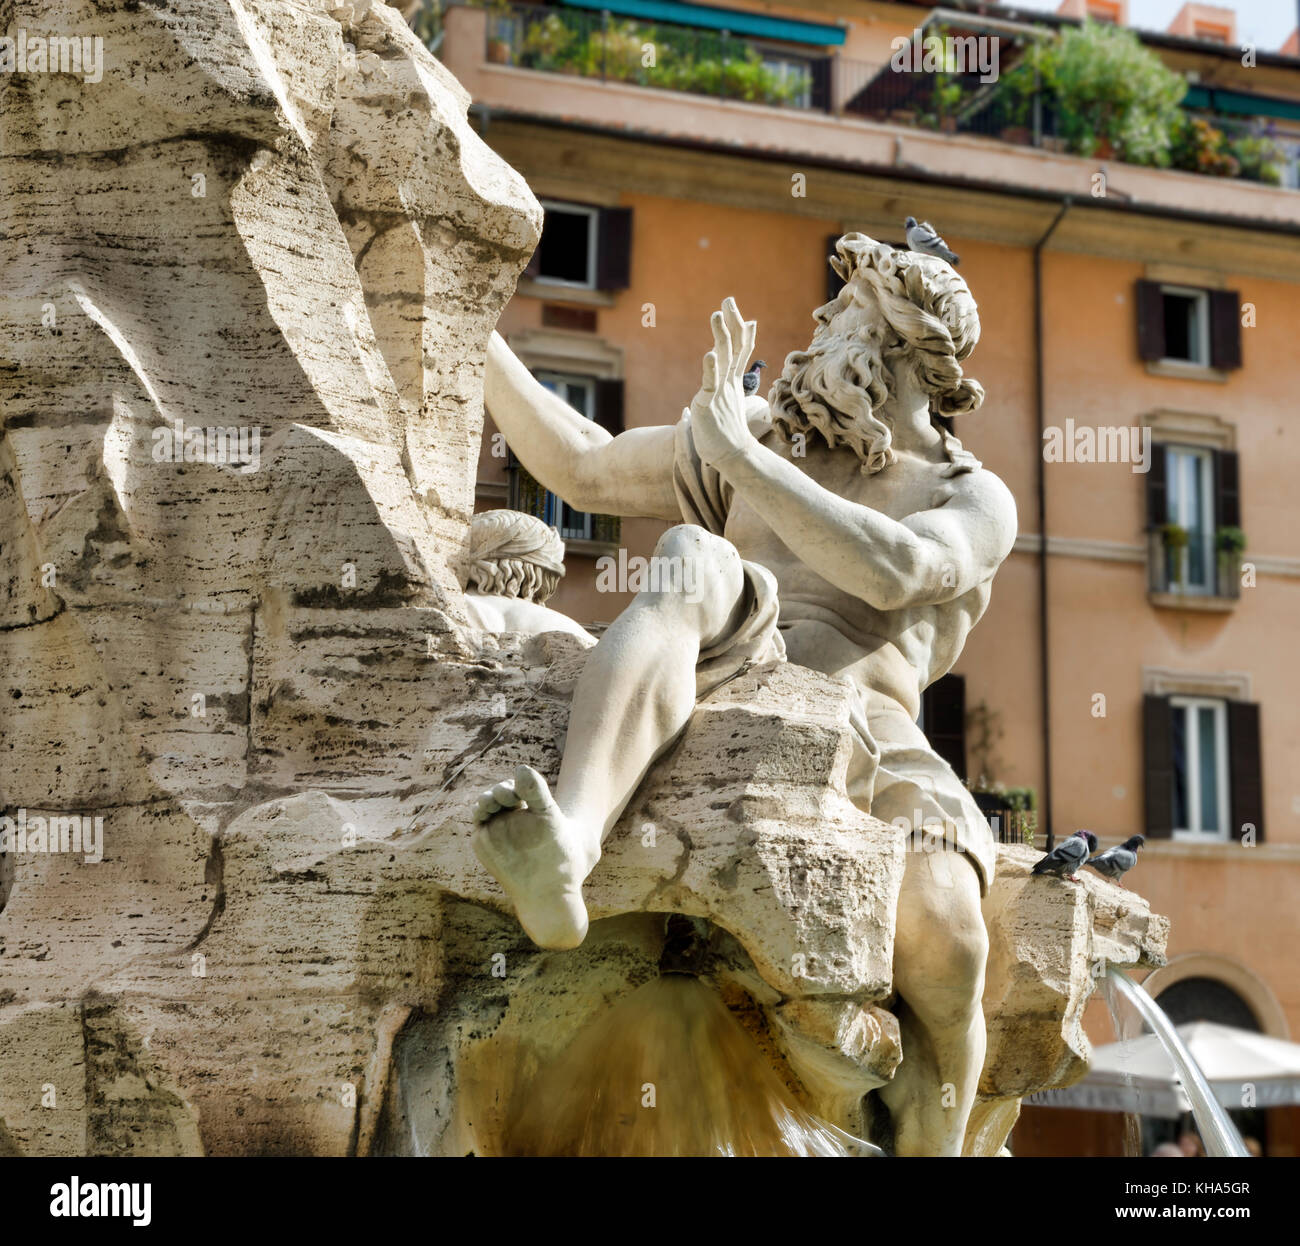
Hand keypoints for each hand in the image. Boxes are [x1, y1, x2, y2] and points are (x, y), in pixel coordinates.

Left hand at [689, 298, 757, 468]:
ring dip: (721, 335)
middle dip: (731, 322)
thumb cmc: (723, 435)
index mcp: (731, 382)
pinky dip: (711, 367)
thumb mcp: (717, 409)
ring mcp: (720, 391)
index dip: (740, 330)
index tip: (737, 310)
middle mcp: (729, 383)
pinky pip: (711, 382)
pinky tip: (709, 353)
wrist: (732, 455)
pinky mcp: (709, 403)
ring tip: (717, 314)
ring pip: (723, 358)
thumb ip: (707, 400)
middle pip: (734, 346)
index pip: (739, 350)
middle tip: (728, 300)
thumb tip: (688, 405)